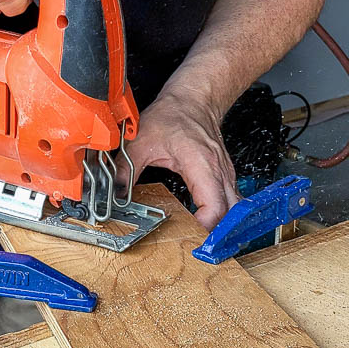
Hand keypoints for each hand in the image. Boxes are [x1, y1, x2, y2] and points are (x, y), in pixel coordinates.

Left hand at [118, 90, 239, 229]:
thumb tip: (113, 194)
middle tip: (196, 247)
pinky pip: (231, 203)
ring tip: (202, 241)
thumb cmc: (175, 115)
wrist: (194, 99)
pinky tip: (208, 225)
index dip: (203, 227)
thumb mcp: (140, 141)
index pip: (214, 207)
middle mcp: (220, 172)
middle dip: (216, 235)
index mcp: (202, 165)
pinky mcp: (225, 177)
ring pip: (235, 210)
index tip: (187, 237)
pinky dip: (223, 217)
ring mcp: (226, 175)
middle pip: (230, 215)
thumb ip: (125, 169)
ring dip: (222, 227)